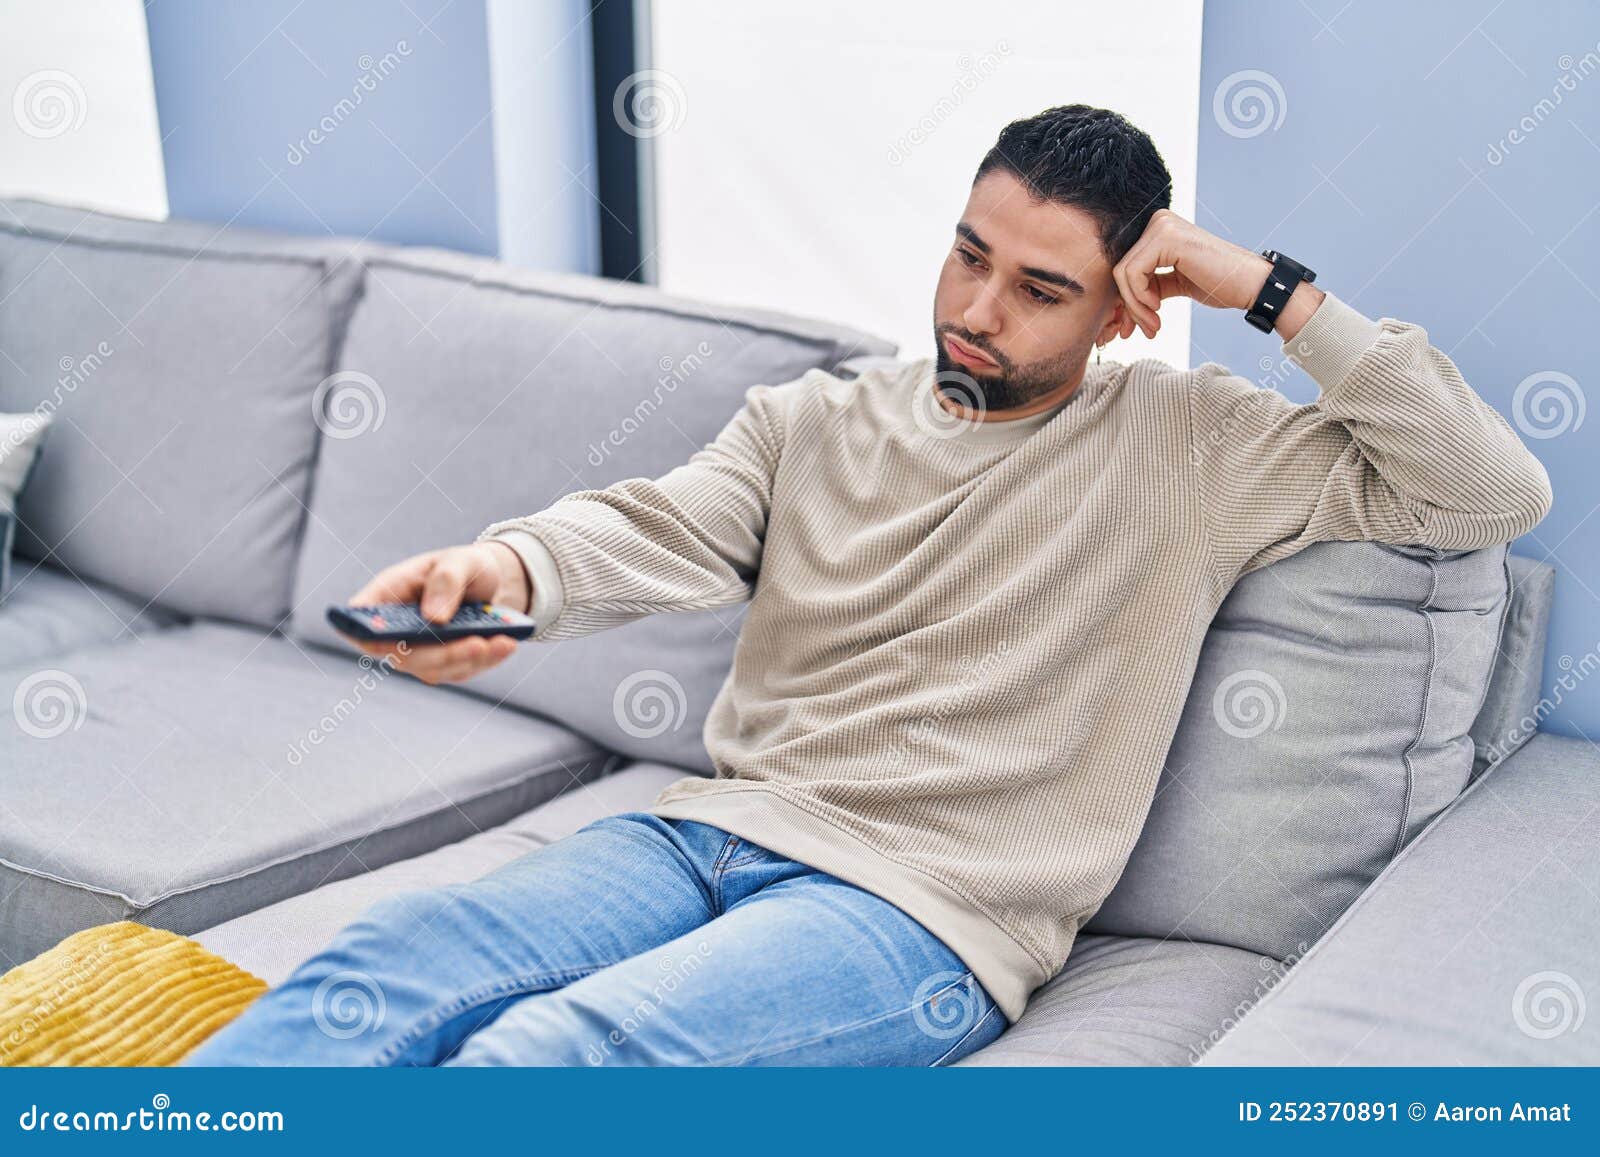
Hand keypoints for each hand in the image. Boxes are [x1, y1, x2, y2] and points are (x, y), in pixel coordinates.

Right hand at [341, 541, 531, 684]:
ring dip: (470, 658)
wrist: (491, 583)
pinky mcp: (444, 665)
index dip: (362, 633)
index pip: (360, 619)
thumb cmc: (466, 567)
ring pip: (435, 669)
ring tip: (503, 641)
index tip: (382, 641)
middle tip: (477, 644)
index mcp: (388, 595)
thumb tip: (433, 618)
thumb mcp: (461, 561)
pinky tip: (506, 644)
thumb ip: (446, 581)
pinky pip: (461, 670)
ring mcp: (418, 651)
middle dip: (443, 654)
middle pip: (403, 655)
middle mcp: (396, 629)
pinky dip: (486, 660)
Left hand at [1110, 209, 1286, 339]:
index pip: (1124, 265)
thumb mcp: (1173, 283)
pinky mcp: (1166, 238)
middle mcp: (1157, 220)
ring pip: (1123, 274)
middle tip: (1142, 332)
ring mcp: (1161, 226)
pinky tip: (1158, 308)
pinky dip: (1139, 298)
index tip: (1130, 328)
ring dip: (1135, 308)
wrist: (1250, 284)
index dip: (1123, 300)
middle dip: (1127, 307)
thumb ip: (1146, 287)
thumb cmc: (1217, 284)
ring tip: (1153, 326)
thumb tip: (1115, 310)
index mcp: (1158, 229)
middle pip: (1120, 270)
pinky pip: (1133, 274)